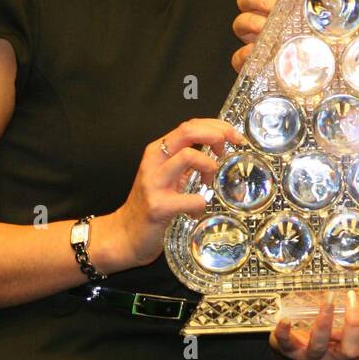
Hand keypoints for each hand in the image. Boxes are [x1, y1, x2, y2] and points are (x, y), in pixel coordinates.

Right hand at [100, 119, 246, 271]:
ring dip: (209, 166)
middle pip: (188, 131)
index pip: (190, 125)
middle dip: (216, 135)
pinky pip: (192, 199)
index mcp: (158, 151)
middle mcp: (154, 161)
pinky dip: (201, 204)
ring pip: (188, 155)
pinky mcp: (158, 206)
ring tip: (208, 183)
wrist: (125, 234)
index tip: (233, 137)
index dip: (216, 127)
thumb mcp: (167, 174)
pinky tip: (196, 211)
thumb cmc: (150, 203)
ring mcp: (154, 183)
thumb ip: (186, 159)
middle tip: (228, 149)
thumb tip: (217, 145)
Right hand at [230, 0, 358, 72]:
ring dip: (248, 22)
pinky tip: (257, 55)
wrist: (350, 78)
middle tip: (272, 6)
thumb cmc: (352, 42)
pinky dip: (243, 55)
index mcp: (292, 3)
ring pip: (240, 24)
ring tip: (265, 29)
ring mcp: (264, 42)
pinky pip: (239, 58)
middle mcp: (274, 20)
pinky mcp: (260, 66)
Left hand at [270, 289, 358, 359]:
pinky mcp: (292, 353)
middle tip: (352, 299)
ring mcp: (313, 359)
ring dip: (324, 324)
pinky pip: (287, 346)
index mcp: (354, 358)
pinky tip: (285, 320)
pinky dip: (285, 333)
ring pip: (320, 347)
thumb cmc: (330, 336)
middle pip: (350, 352)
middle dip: (353, 326)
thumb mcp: (349, 332)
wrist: (297, 348)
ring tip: (327, 303)